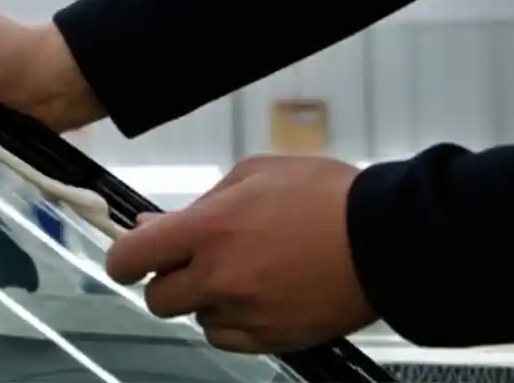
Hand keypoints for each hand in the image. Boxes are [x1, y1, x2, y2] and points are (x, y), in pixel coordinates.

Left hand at [106, 155, 377, 353]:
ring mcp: (247, 313)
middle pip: (157, 299)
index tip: (130, 255)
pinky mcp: (274, 338)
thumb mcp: (253, 174)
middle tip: (191, 262)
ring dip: (205, 301)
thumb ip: (198, 203)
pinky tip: (258, 296)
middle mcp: (220, 277)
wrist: (390, 239)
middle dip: (166, 280)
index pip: (131, 258)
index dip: (123, 258)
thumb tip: (155, 223)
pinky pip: (229, 339)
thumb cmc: (325, 196)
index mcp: (208, 230)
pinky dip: (233, 322)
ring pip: (196, 320)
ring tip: (242, 273)